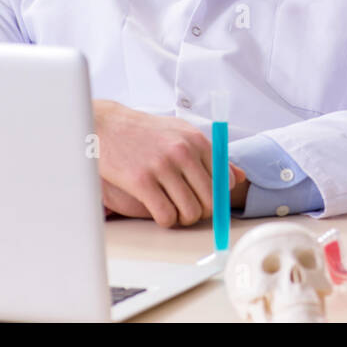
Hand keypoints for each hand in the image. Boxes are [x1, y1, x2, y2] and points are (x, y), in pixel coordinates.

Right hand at [94, 99, 246, 227]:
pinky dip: (166, 221)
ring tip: (174, 211)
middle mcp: (183, 152)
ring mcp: (162, 166)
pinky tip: (159, 213)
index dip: (218, 196)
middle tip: (188, 209)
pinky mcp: (141, 181)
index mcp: (197, 140)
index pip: (226, 181)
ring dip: (184, 218)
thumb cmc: (147, 132)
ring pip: (191, 211)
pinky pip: (166, 216)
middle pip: (211, 200)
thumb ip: (212, 155)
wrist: (107, 125)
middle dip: (203, 211)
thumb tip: (240, 177)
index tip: (204, 199)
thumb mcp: (183, 134)